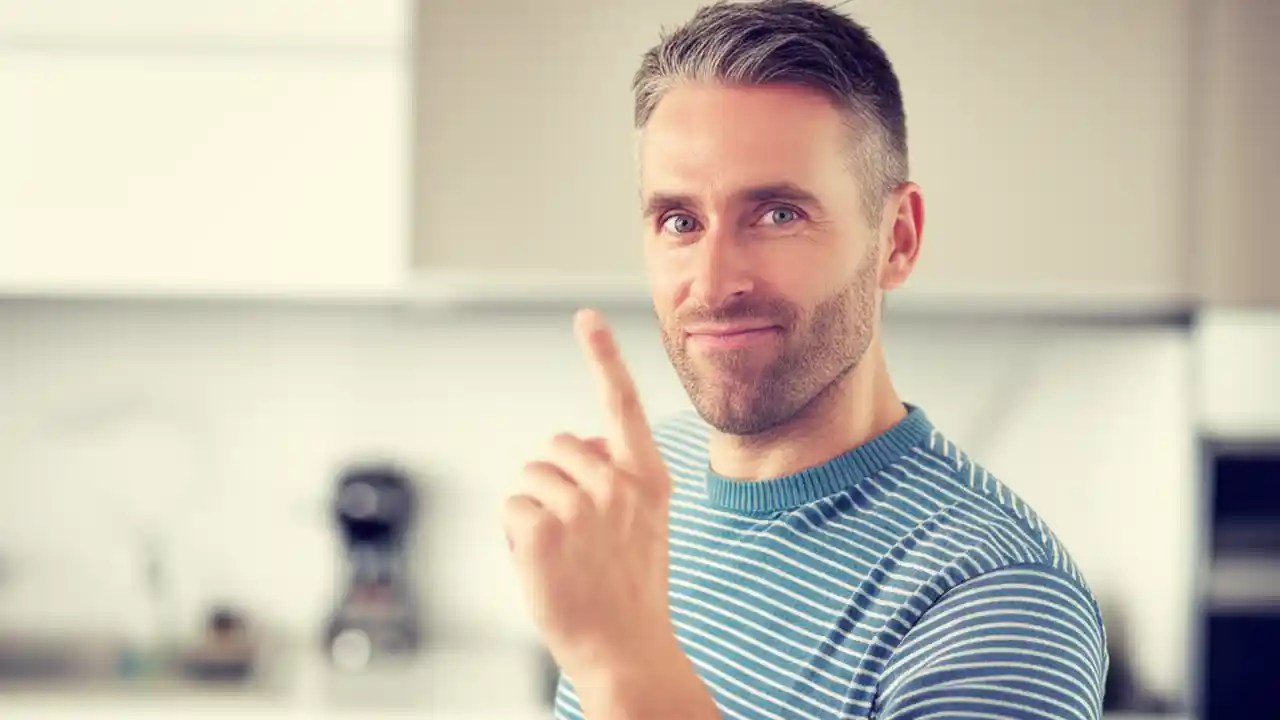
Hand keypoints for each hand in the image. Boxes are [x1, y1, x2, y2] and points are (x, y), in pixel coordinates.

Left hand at [502, 308, 677, 683]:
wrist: (625, 649)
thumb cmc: (630, 587)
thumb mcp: (644, 524)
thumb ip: (618, 477)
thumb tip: (582, 444)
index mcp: (648, 479)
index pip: (622, 405)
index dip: (603, 357)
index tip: (586, 317)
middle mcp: (617, 485)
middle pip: (556, 446)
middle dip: (552, 479)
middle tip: (573, 533)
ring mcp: (580, 507)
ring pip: (529, 477)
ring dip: (534, 509)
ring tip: (561, 553)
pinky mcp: (540, 530)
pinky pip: (511, 507)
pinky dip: (516, 534)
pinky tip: (542, 563)